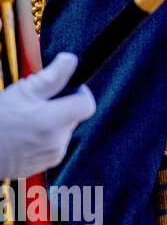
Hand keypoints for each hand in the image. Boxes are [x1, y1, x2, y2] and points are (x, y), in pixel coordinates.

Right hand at [0, 52, 94, 179]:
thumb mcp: (22, 92)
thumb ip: (52, 77)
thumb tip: (71, 60)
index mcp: (55, 120)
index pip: (87, 104)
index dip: (80, 93)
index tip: (69, 89)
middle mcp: (58, 140)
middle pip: (74, 117)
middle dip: (60, 107)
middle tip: (35, 105)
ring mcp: (53, 154)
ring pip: (64, 131)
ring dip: (52, 123)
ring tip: (27, 121)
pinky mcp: (46, 164)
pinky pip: (54, 146)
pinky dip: (45, 138)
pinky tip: (25, 135)